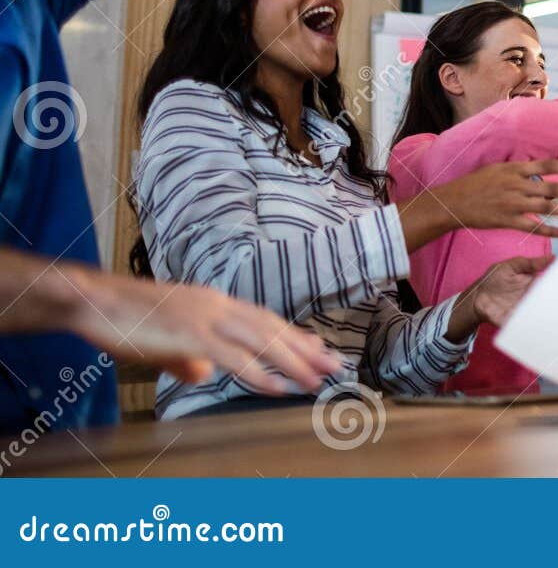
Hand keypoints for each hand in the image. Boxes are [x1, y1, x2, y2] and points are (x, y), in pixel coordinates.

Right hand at [66, 266, 340, 393]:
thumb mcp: (163, 342)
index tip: (320, 349)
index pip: (263, 320)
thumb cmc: (124, 321)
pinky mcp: (189, 334)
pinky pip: (231, 356)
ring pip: (260, 340)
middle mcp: (217, 306)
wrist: (92, 301)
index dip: (293, 336)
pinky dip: (257, 372)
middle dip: (305, 348)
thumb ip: (187, 358)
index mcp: (213, 304)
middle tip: (335, 365)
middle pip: (271, 327)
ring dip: (292, 362)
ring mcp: (204, 318)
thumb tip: (203, 374)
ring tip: (315, 380)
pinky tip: (276, 386)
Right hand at [401, 159, 557, 248]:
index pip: (548, 165)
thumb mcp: (498, 168)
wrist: (453, 202)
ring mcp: (513, 203)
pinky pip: (533, 227)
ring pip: (548, 207)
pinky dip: (549, 231)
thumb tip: (540, 171)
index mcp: (515, 169)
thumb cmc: (475, 184)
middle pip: (554, 188)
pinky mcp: (507, 221)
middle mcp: (517, 185)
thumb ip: (520, 170)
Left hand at [462, 256, 554, 332]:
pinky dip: (535, 327)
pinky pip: (528, 326)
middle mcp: (531, 298)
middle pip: (548, 301)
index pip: (550, 284)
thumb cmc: (494, 279)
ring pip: (541, 314)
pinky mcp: (516, 323)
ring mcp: (525, 311)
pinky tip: (541, 327)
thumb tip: (551, 257)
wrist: (477, 298)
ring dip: (549, 315)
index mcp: (533, 284)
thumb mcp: (511, 266)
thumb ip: (530, 263)